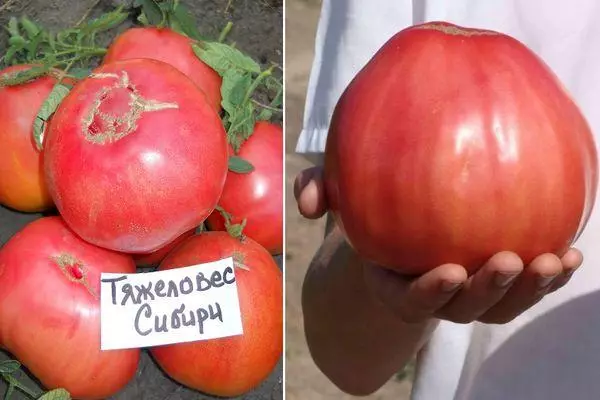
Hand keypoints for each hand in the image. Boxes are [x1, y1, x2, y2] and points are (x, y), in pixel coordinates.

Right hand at [294, 166, 582, 323]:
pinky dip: (548, 277)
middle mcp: (433, 293)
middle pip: (463, 309)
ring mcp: (466, 292)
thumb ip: (316, 191)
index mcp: (394, 282)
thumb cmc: (363, 212)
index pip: (411, 299)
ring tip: (555, 260)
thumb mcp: (336, 198)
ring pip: (499, 305)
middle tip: (506, 260)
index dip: (429, 293)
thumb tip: (305, 202)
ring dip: (528, 290)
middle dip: (488, 292)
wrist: (392, 233)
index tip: (448, 271)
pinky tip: (572, 252)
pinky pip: (523, 286)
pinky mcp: (492, 280)